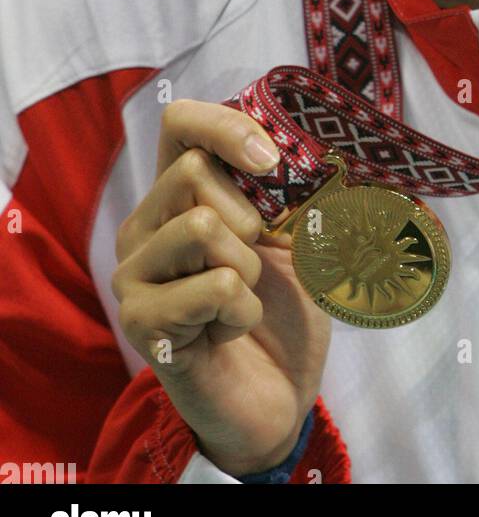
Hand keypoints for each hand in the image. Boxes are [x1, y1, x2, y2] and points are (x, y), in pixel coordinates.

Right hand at [112, 99, 331, 476]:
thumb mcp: (295, 237)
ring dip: (247, 266)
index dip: (226, 127)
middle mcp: (144, 226)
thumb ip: (288, 191)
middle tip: (255, 261)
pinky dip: (243, 310)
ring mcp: (134, 273)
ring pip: (201, 225)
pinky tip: (228, 330)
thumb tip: (305, 149)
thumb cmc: (281, 310)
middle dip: (249, 216)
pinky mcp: (140, 321)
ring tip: (242, 297)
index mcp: (178, 194)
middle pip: (193, 172)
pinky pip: (214, 286)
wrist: (274, 395)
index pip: (180, 122)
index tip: (271, 161)